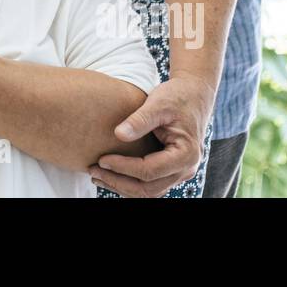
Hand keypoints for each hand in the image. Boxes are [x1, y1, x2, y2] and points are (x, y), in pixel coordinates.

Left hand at [88, 73, 214, 196]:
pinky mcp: (171, 170)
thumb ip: (140, 119)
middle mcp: (185, 169)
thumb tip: (118, 134)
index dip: (123, 167)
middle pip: (149, 188)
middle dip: (119, 182)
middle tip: (93, 171)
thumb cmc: (177, 96)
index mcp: (186, 154)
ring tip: (96, 175)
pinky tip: (109, 174)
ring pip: (148, 191)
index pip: (149, 170)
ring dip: (122, 187)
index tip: (102, 159)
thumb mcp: (158, 103)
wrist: (193, 95)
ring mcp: (179, 172)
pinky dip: (129, 183)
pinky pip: (150, 184)